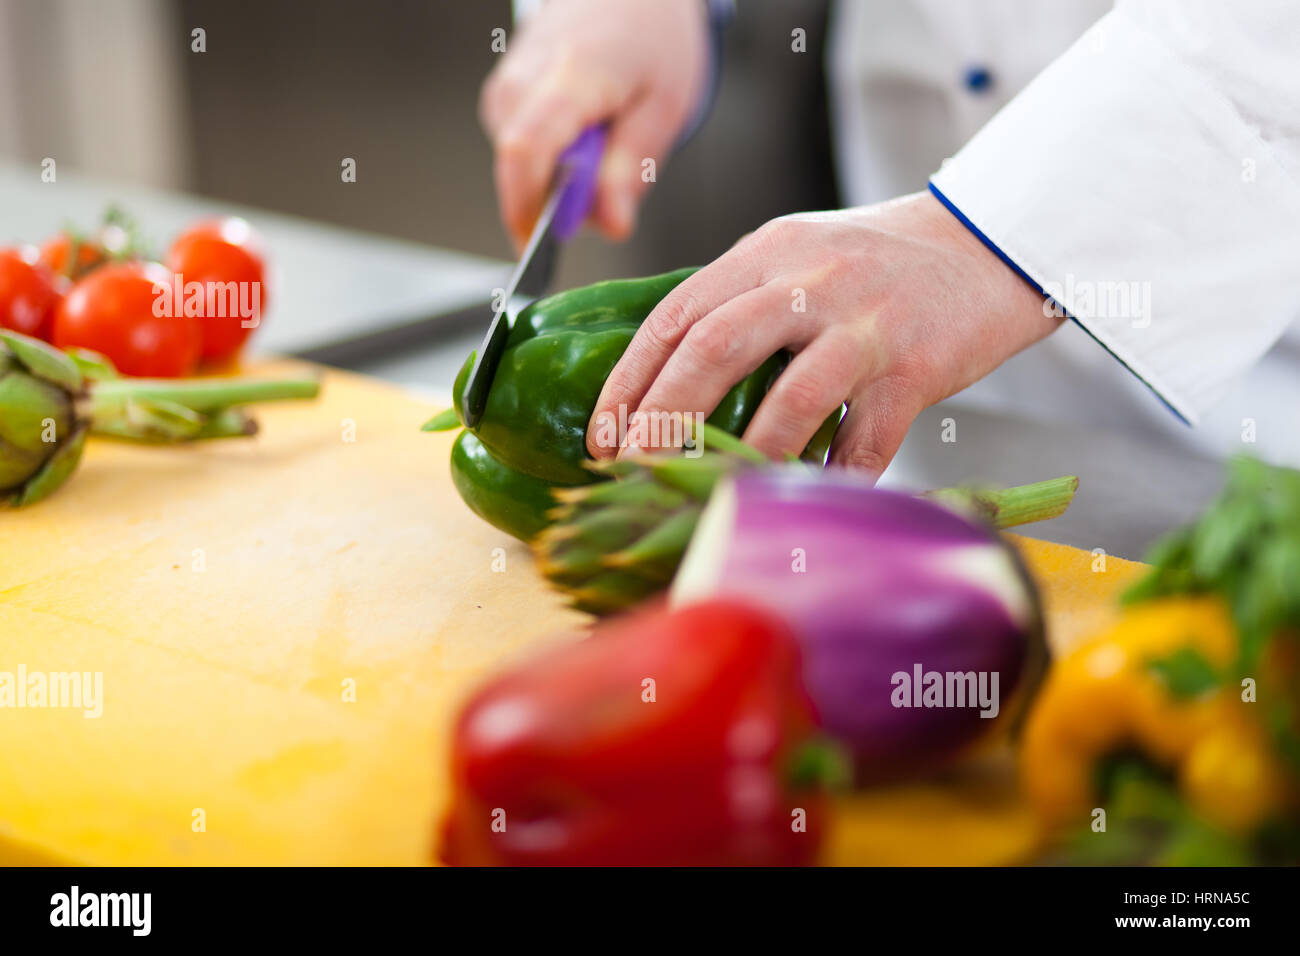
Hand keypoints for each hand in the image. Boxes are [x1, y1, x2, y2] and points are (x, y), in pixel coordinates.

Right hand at [480, 0, 707, 248]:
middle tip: (611, 185)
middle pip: (520, 171)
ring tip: (606, 146)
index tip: (539, 248)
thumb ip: (631, 170)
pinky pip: (525, 153)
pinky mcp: (504, 98)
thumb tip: (610, 225)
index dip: (525, 210)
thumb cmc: (652, 38)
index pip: (524, 153)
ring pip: (523, 167)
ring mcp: (507, 88)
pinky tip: (587, 137)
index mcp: (566, 79)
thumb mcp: (664, 107)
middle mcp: (522, 83)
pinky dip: (556, 163)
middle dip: (560, 202)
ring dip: (563, 181)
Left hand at [587, 193, 1062, 475]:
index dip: (629, 379)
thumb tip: (667, 382)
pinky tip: (804, 504)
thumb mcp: (798, 255)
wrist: (988, 244)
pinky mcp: (916, 366)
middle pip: (715, 346)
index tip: (602, 434)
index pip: (676, 314)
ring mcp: (866, 323)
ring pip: (791, 394)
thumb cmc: (882, 261)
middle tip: (633, 469)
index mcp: (767, 253)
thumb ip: (740, 301)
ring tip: (709, 495)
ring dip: (744, 453)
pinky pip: (866, 437)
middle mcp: (811, 280)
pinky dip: (832, 479)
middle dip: (663, 415)